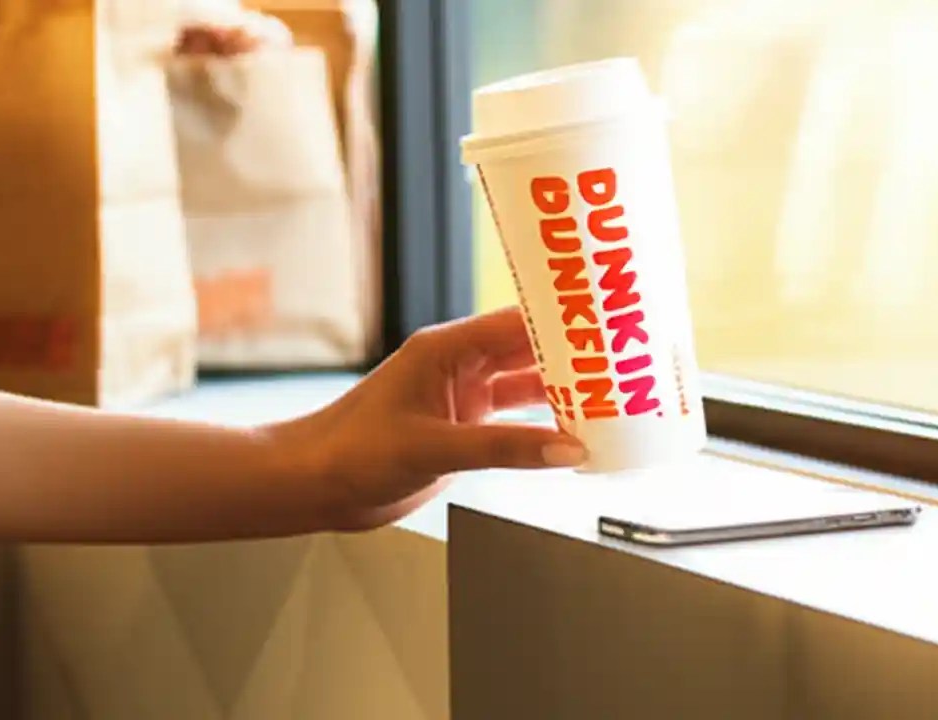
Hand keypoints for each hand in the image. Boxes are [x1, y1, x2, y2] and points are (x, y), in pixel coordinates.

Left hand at [270, 307, 584, 530]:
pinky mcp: (462, 429)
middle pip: (530, 351)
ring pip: (526, 387)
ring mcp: (462, 397)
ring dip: (564, 393)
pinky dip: (544, 427)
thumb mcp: (434, 446)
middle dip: (575, 356)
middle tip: (623, 360)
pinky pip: (515, 422)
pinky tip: (573, 434)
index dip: (565, 321)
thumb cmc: (351, 450)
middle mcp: (459, 366)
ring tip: (611, 397)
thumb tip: (568, 449)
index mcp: (447, 348)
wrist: (314, 485)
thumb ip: (504, 447)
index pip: (519, 323)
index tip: (607, 321)